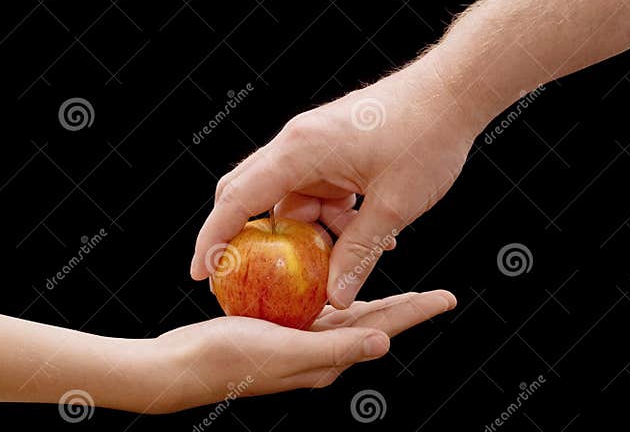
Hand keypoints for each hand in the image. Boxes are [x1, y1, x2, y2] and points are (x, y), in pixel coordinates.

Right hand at [129, 290, 455, 413]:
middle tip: (434, 289)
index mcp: (327, 358)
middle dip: (404, 305)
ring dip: (370, 290)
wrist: (180, 366)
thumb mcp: (282, 353)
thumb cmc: (227, 360)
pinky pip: (313, 298)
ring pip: (345, 307)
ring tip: (391, 271)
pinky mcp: (277, 322)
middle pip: (371, 319)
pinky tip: (331, 264)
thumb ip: (332, 349)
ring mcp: (298, 335)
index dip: (415, 313)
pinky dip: (329, 281)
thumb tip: (384, 342)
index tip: (448, 297)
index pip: (381, 330)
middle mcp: (319, 348)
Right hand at [191, 57, 481, 307]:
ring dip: (313, 232)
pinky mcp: (332, 150)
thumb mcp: (395, 205)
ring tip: (354, 253)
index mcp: (299, 150)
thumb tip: (335, 297)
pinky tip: (368, 230)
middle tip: (251, 278)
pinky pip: (317, 191)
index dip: (213, 238)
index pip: (239, 198)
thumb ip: (359, 252)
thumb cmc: (425, 138)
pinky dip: (333, 216)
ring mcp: (314, 145)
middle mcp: (297, 144)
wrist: (453, 91)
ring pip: (292, 200)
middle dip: (253, 239)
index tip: (199, 272)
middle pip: (252, 194)